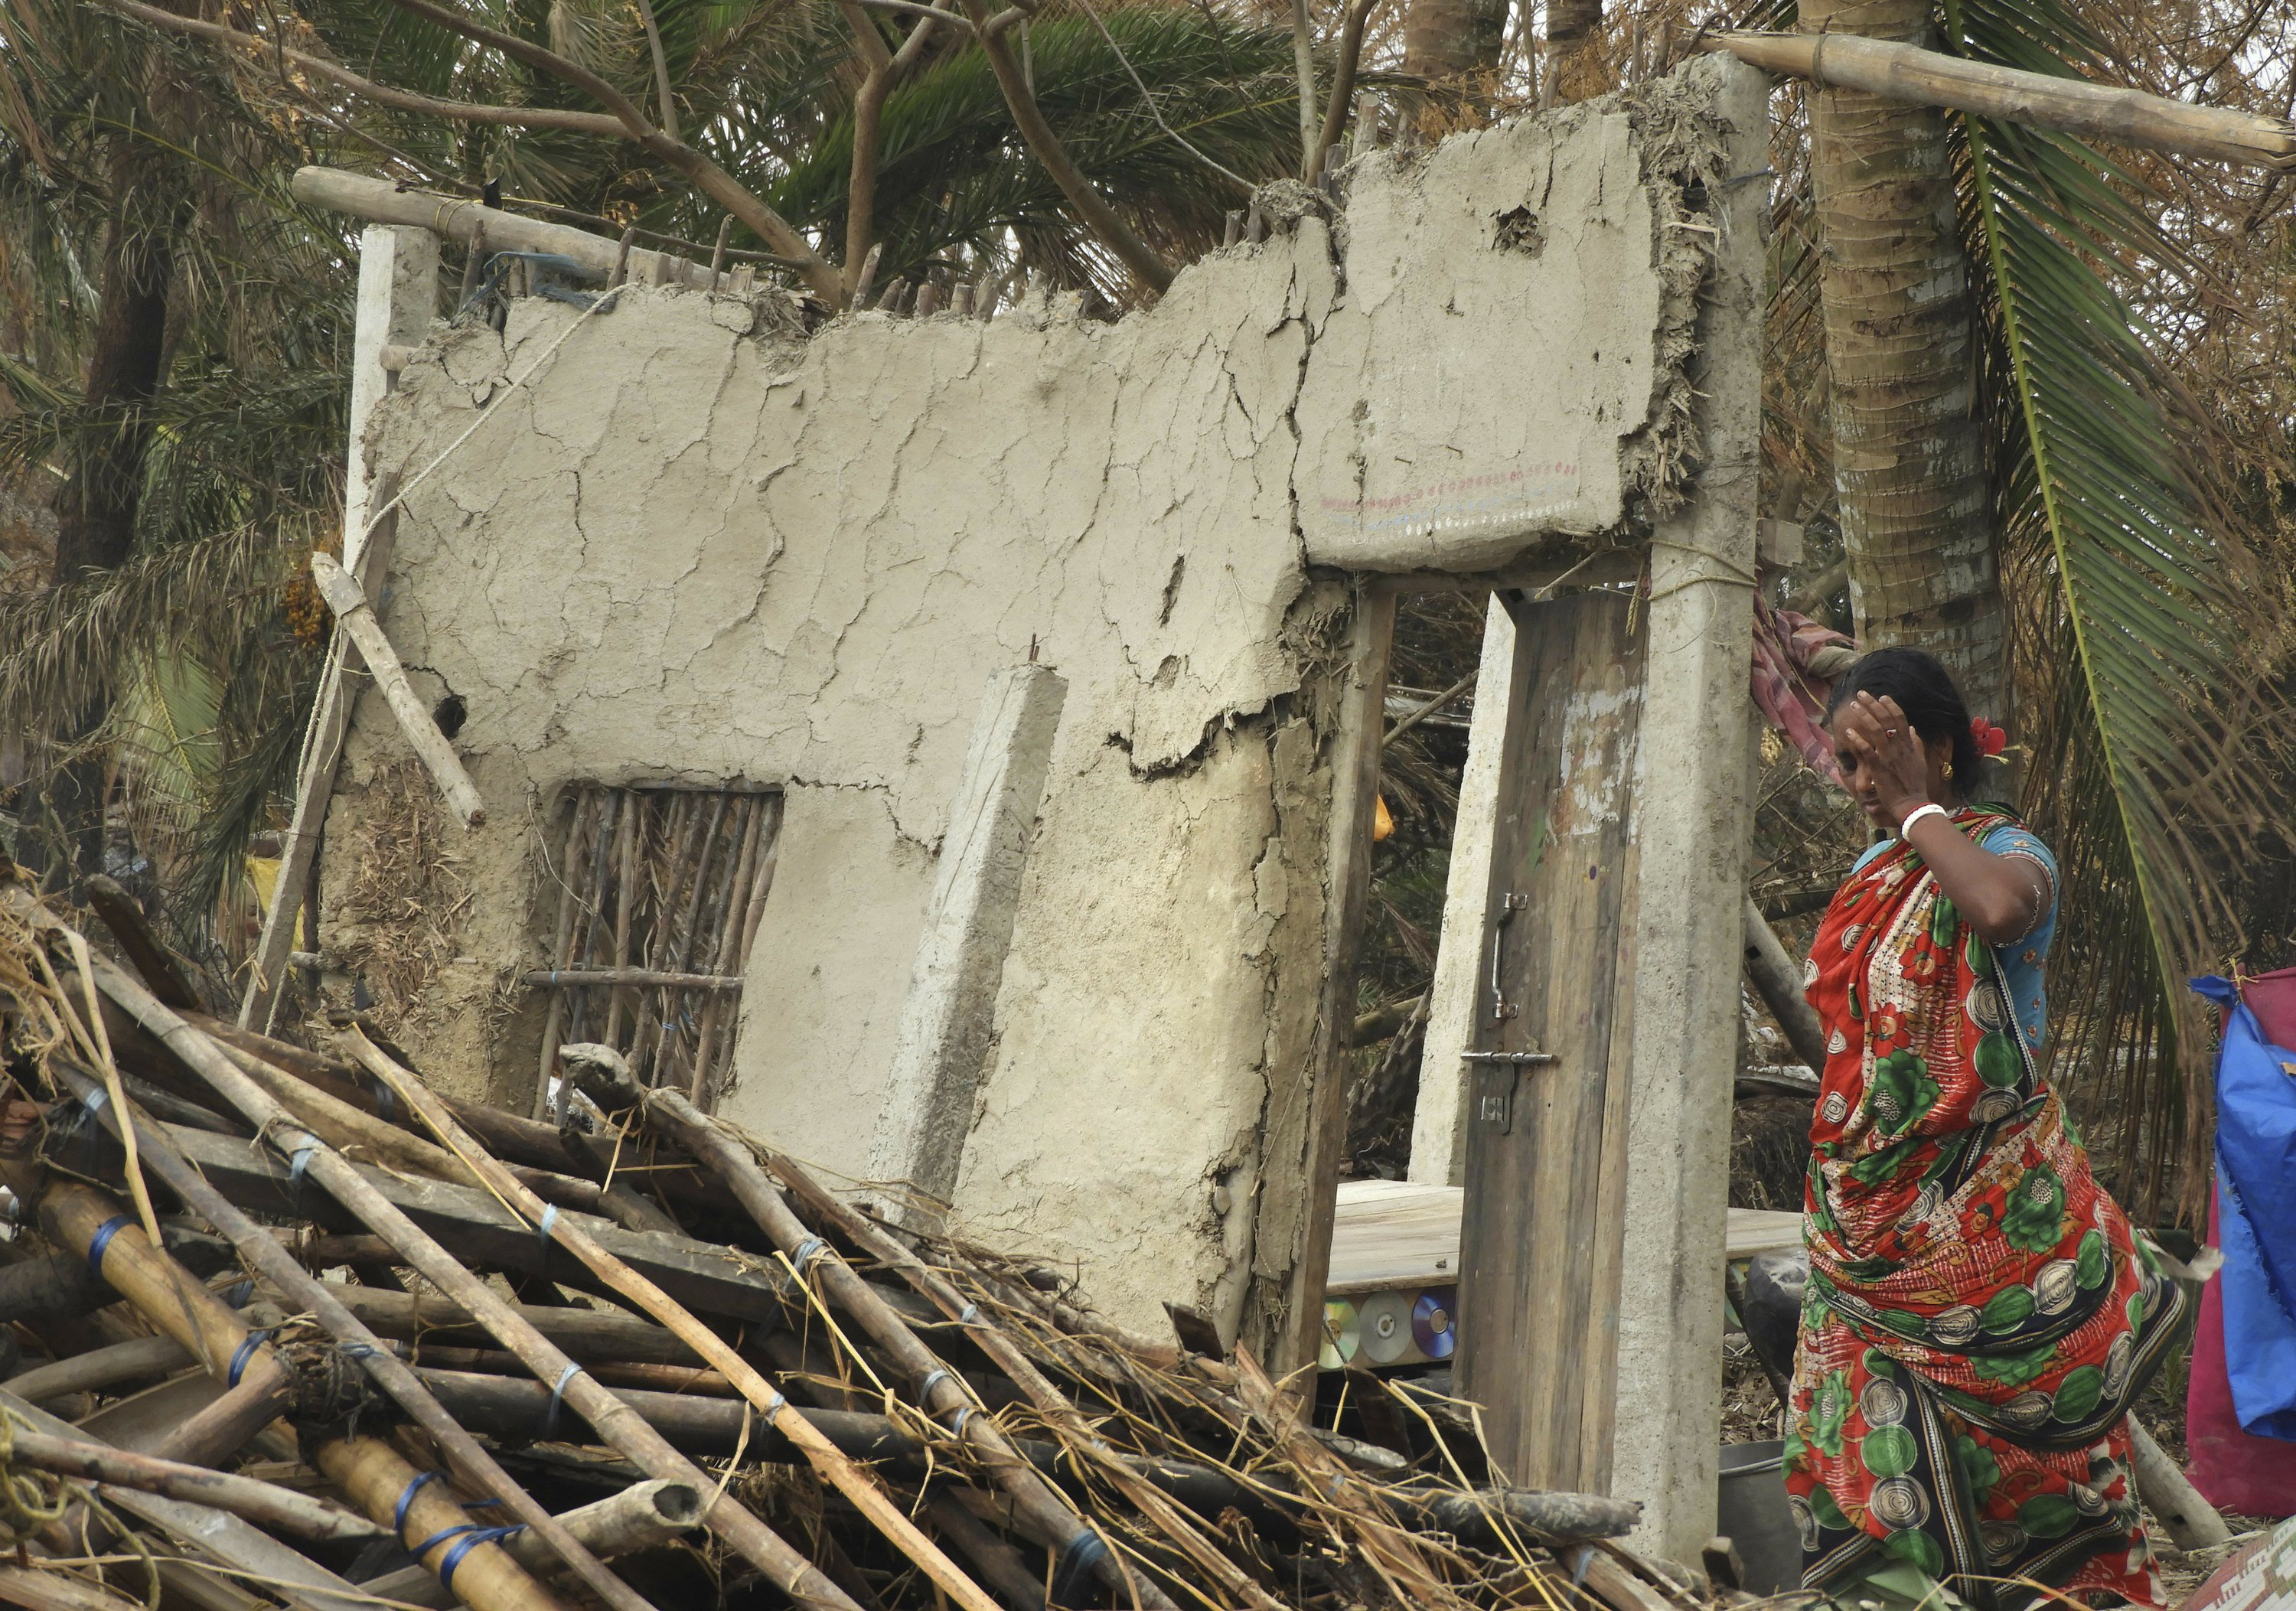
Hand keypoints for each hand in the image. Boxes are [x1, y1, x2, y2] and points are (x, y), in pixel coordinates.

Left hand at [1836, 692, 1932, 820]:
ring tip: (1854, 706)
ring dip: (1864, 716)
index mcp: (1909, 745)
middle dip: (1873, 704)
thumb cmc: (1915, 785)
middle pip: (1886, 720)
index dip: (1891, 706)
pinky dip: (1857, 740)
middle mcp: (1899, 748)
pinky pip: (1866, 750)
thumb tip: (1912, 729)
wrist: (1912, 804)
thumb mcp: (1920, 761)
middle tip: (1861, 694)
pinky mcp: (1879, 768)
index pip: (1900, 719)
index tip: (1882, 696)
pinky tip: (1848, 732)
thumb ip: (1916, 744)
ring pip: (1876, 730)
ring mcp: (1889, 757)